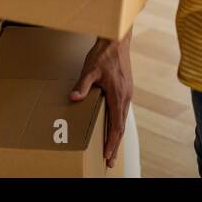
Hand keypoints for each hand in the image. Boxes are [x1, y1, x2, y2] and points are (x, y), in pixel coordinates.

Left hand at [70, 30, 132, 168]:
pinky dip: (118, 123)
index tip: (107, 155)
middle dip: (115, 145)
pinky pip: (122, 111)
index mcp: (118, 95)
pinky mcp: (125, 89)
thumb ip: (82, 85)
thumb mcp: (90, 69)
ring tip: (111, 148)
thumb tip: (74, 98)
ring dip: (117, 135)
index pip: (116, 125)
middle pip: (121, 126)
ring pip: (122, 119)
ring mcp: (127, 93)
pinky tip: (113, 127)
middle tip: (110, 161)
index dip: (112, 142)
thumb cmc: (104, 54)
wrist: (117, 40)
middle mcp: (125, 96)